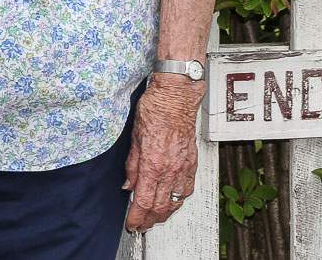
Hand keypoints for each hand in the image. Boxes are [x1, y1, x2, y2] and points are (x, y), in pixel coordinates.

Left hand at [123, 74, 203, 232]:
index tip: (132, 223)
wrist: (176, 96)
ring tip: (155, 217)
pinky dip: (179, 199)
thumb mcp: (134, 137)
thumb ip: (132, 165)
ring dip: (165, 213)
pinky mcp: (192, 162)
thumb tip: (129, 184)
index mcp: (152, 163)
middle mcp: (170, 168)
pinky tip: (173, 199)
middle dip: (149, 220)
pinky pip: (187, 188)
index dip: (137, 217)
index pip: (143, 201)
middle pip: (160, 207)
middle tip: (141, 224)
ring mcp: (183, 166)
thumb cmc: (155, 109)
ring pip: (176, 201)